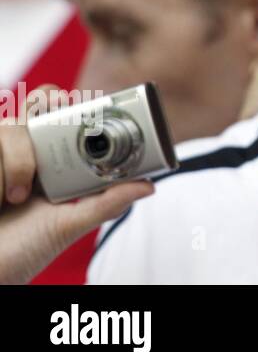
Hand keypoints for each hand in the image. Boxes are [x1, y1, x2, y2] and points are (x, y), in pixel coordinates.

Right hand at [0, 88, 153, 283]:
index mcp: (48, 161)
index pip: (59, 115)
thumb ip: (106, 204)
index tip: (80, 100)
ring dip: (16, 163)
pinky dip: (0, 175)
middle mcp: (20, 152)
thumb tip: (149, 185)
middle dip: (44, 100)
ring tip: (17, 198)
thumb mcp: (68, 225)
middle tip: (54, 106)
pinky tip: (2, 200)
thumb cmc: (22, 251)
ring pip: (9, 127)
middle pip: (34, 102)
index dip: (67, 101)